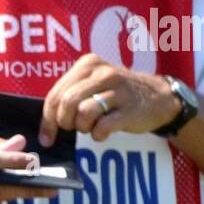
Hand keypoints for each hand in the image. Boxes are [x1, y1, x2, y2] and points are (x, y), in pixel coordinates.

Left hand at [39, 54, 181, 145]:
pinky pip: (103, 126)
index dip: (47, 120)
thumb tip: (45, 129)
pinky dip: (98, 134)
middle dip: (65, 122)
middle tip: (74, 127)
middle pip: (67, 103)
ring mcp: (118, 90)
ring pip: (84, 113)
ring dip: (83, 127)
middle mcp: (102, 73)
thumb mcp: (92, 85)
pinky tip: (103, 132)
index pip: (56, 94)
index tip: (46, 138)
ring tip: (91, 126)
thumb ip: (68, 97)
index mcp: (87, 64)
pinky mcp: (130, 109)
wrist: (158, 98)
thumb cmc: (116, 95)